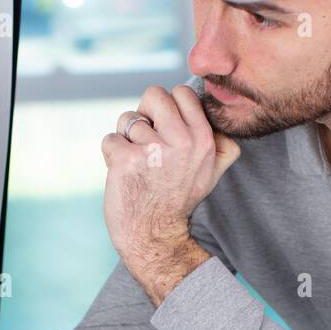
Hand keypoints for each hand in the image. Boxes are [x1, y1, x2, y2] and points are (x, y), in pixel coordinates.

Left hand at [101, 84, 239, 303]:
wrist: (155, 237)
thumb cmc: (179, 200)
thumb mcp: (212, 172)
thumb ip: (220, 142)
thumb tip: (214, 111)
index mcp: (204, 140)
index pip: (182, 93)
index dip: (168, 106)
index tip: (165, 127)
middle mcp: (182, 142)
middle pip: (154, 95)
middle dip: (145, 114)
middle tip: (147, 141)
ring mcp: (153, 150)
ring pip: (127, 118)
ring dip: (127, 139)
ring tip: (138, 164)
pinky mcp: (126, 160)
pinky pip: (110, 139)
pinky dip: (112, 154)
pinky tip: (124, 174)